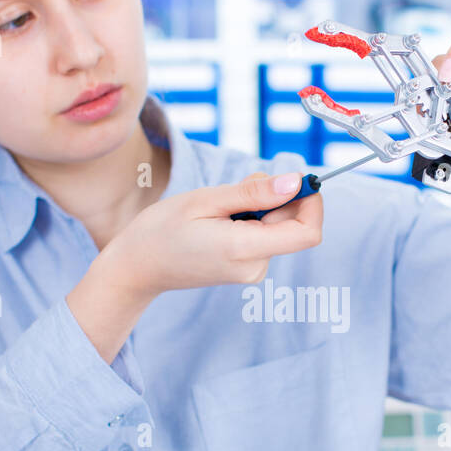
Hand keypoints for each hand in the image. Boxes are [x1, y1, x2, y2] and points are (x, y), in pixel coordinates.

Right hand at [109, 171, 323, 295]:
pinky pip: (263, 235)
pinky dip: (251, 218)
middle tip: (240, 186)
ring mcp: (251, 271)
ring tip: (221, 205)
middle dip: (279, 196)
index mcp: (245, 250)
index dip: (312, 202)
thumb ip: (254, 193)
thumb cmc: (162, 230)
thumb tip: (295, 183)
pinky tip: (221, 218)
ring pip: (277, 227)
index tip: (299, 178)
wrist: (137, 267)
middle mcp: (255, 267)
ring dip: (261, 205)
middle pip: (293, 225)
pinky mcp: (246, 268)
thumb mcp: (206, 200)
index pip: (308, 233)